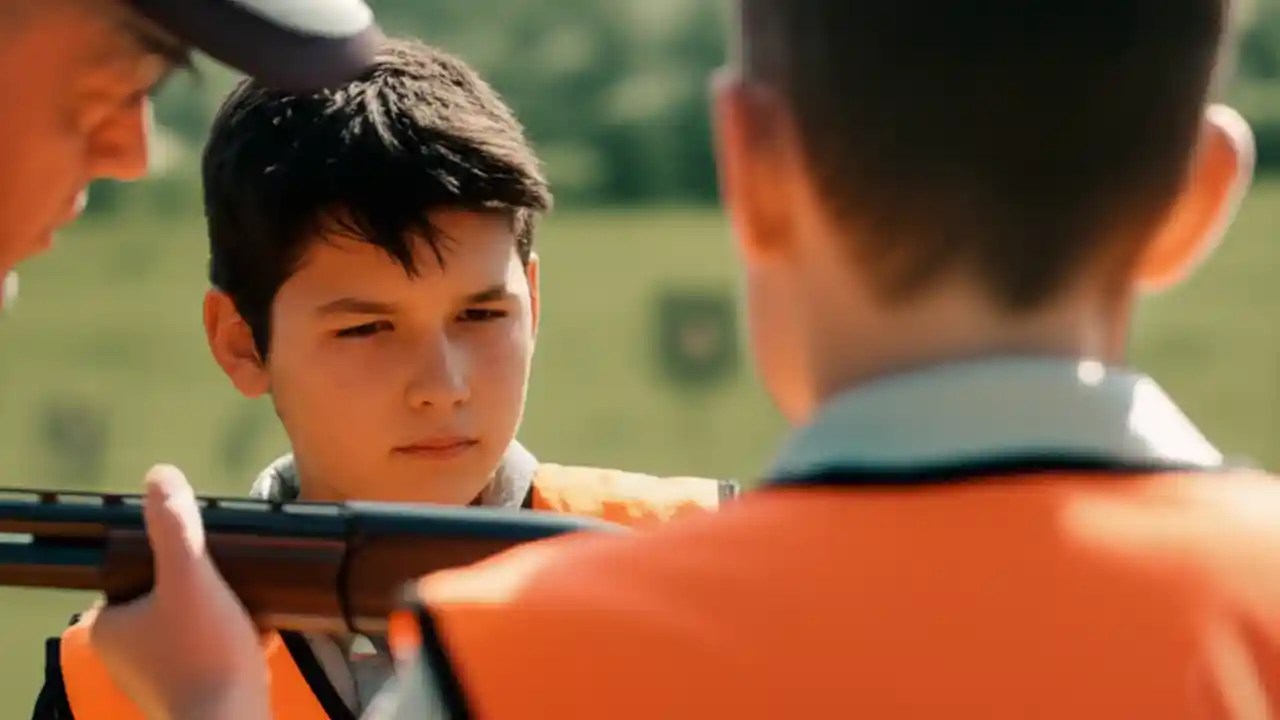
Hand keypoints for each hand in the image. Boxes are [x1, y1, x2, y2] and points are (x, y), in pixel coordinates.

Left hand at [87, 464, 271, 719]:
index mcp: (110, 626)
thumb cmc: (205, 653)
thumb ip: (175, 527)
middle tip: (238, 580)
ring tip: (255, 602)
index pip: (139, 573)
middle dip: (212, 587)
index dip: (177, 560)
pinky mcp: (193, 694)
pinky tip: (265, 630)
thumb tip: (160, 475)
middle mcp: (127, 656)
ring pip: (198, 625)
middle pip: (173, 598)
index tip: (209, 558)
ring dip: (230, 611)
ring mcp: (160, 678)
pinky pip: (216, 652)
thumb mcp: (192, 577)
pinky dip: (240, 639)